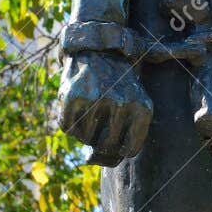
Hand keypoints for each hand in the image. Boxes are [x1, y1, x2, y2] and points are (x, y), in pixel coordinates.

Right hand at [57, 52, 152, 166]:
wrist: (100, 50)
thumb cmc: (119, 87)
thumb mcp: (131, 109)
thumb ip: (118, 139)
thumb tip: (90, 160)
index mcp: (142, 108)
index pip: (129, 150)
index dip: (120, 147)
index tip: (119, 133)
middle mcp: (121, 104)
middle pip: (106, 147)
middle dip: (101, 139)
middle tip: (102, 118)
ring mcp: (97, 99)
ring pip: (86, 140)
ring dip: (85, 131)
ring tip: (91, 109)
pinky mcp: (74, 96)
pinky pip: (69, 129)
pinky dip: (70, 123)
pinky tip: (78, 105)